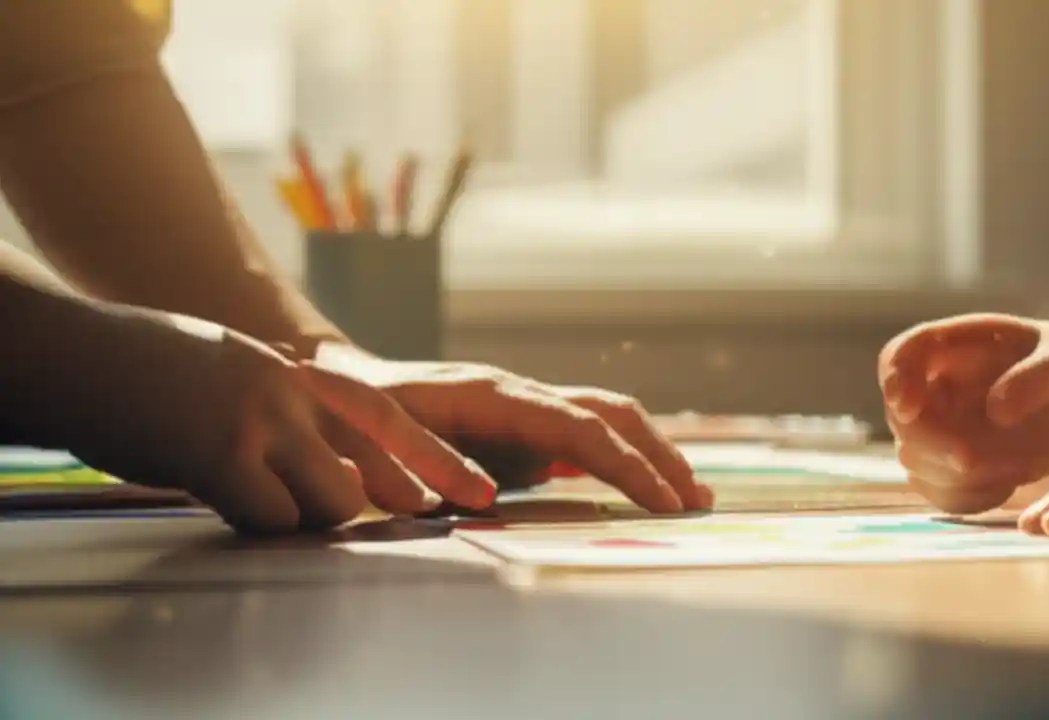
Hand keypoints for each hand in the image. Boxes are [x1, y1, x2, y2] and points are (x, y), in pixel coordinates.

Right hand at [64, 313, 495, 533]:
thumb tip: (342, 468)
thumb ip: (297, 414)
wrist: (86, 352)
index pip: (391, 421)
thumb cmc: (161, 371)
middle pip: (372, 470)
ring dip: (306, 519)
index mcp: (304, 376)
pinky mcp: (220, 454)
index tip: (481, 492)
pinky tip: (220, 497)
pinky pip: (270, 519)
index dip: (438, 461)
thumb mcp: (247, 376)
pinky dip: (256, 523)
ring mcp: (261, 422)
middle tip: (419, 520)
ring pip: (333, 503)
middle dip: (387, 505)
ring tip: (257, 495)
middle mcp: (296, 393)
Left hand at [307, 345, 712, 513]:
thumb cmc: (359, 412)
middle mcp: (522, 394)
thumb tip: (478, 493)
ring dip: (653, 454)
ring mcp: (528, 407)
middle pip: (611, 413)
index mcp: (495, 396)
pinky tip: (650, 492)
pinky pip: (591, 437)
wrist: (347, 382)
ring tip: (692, 498)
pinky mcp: (527, 428)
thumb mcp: (379, 433)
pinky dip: (627, 460)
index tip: (662, 501)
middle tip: (696, 504)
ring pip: (610, 419)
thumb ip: (424, 458)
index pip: (579, 426)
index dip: (624, 462)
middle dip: (658, 456)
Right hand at [878, 314, 1048, 513]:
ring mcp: (952, 429)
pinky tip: (1015, 485)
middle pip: (903, 419)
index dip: (894, 379)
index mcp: (964, 345)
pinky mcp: (965, 468)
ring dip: (961, 475)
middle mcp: (947, 386)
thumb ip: (1036, 378)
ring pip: (917, 461)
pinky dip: (971, 497)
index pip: (902, 354)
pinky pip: (942, 492)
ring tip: (1029, 465)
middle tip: (976, 460)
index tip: (909, 408)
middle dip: (937, 445)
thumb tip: (995, 411)